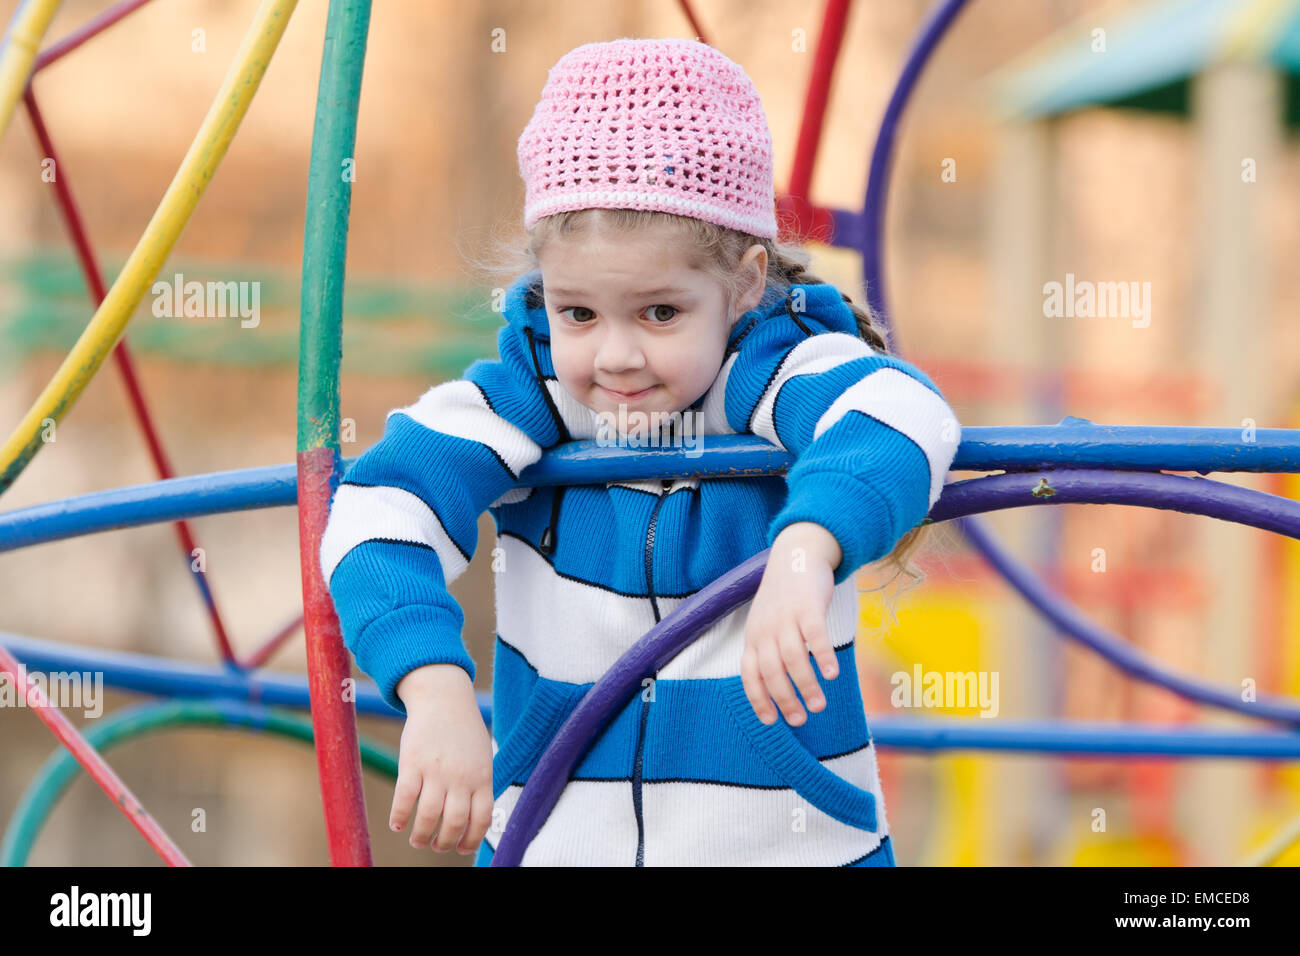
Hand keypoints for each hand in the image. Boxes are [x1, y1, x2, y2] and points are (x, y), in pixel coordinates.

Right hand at [390, 664, 493, 855]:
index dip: (472, 840)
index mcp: (482, 777)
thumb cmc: (463, 731)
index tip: (461, 848)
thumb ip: (479, 784)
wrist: (444, 697)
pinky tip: (397, 824)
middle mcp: (461, 777)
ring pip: (429, 816)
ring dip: (421, 835)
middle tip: (436, 846)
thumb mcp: (481, 756)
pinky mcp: (413, 762)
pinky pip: (405, 798)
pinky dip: (400, 816)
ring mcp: (437, 770)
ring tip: (417, 840)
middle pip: (454, 823)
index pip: (481, 819)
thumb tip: (475, 818)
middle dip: (444, 843)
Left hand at [742, 522, 841, 725]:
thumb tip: (781, 689)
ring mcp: (786, 617)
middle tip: (801, 719)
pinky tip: (833, 675)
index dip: (759, 700)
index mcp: (754, 637)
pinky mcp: (808, 606)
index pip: (749, 675)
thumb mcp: (767, 623)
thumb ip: (769, 651)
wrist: (795, 554)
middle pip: (771, 671)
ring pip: (793, 657)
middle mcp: (766, 629)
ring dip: (806, 684)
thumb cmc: (783, 598)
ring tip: (819, 705)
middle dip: (785, 699)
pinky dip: (823, 656)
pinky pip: (815, 635)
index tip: (772, 722)